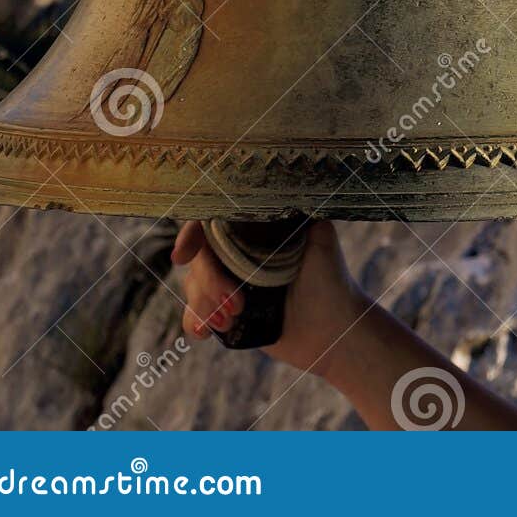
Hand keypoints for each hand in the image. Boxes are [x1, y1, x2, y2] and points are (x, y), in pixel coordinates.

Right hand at [171, 218, 370, 378]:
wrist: (333, 333)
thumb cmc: (332, 281)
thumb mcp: (321, 240)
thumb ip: (303, 213)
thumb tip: (290, 183)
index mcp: (258, 230)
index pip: (214, 222)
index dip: (193, 233)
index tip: (183, 254)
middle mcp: (241, 252)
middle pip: (202, 256)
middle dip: (209, 281)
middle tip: (237, 303)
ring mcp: (232, 282)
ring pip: (194, 284)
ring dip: (204, 304)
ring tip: (232, 320)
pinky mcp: (228, 312)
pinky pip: (196, 313)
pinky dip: (195, 321)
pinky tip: (204, 333)